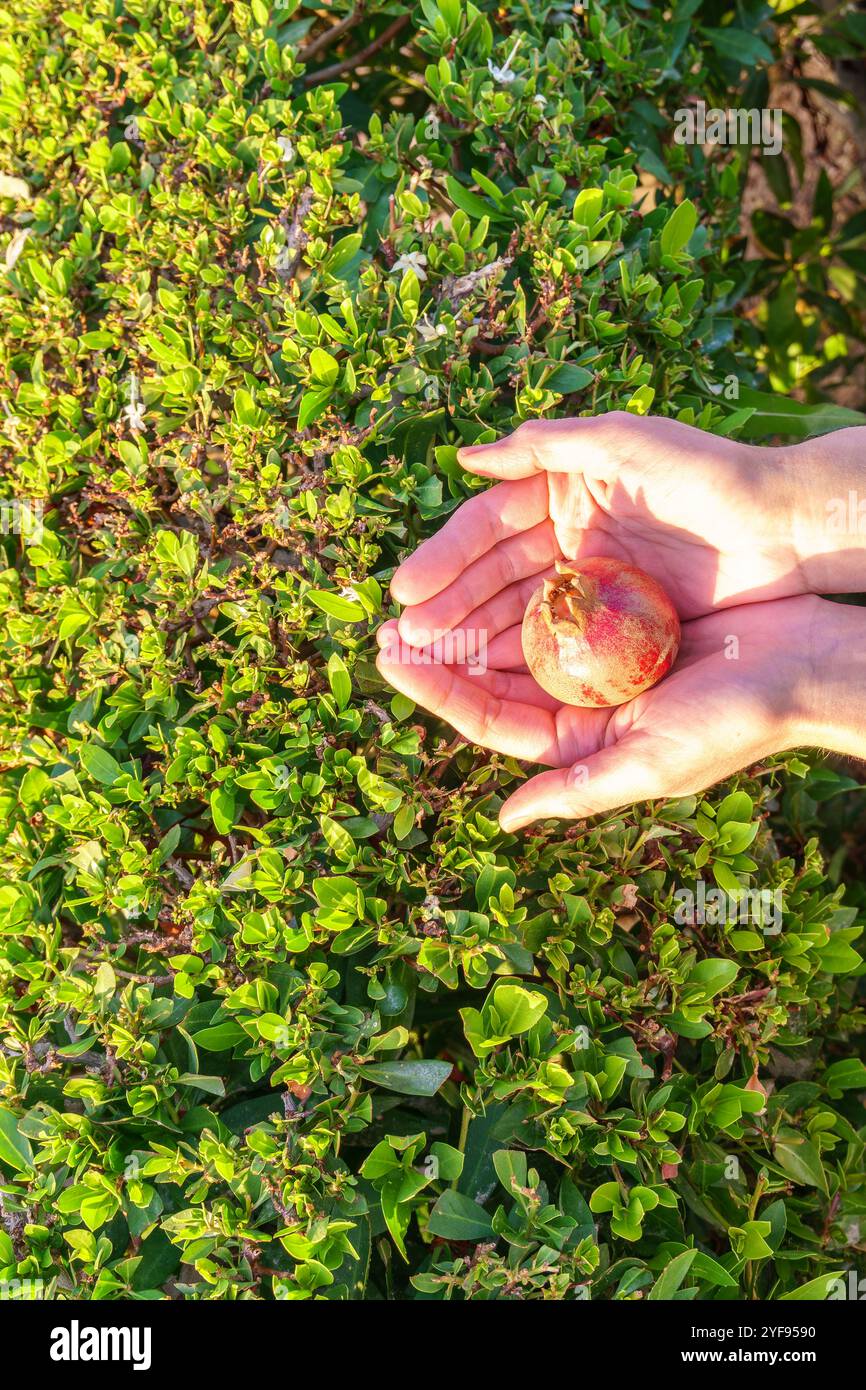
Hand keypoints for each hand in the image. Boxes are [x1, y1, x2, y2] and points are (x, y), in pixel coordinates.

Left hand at [377, 596, 821, 830]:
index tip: (391, 658)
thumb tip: (505, 819)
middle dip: (439, 649)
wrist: (804, 663)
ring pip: (513, 633)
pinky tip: (484, 560)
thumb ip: (578, 789)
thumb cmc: (735, 721)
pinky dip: (519, 582)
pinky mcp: (618, 613)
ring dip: (468, 612)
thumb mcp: (652, 764)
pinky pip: (555, 596)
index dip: (437, 690)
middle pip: (492, 673)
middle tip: (387, 621)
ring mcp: (596, 655)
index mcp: (578, 740)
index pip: (489, 716)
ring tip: (418, 590)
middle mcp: (579, 700)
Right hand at [390, 414, 808, 652]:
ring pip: (517, 612)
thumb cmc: (706, 474)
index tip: (406, 590)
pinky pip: (556, 640)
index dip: (444, 558)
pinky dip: (519, 656)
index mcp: (564, 492)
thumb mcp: (623, 443)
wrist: (783, 526)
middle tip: (406, 639)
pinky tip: (483, 676)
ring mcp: (592, 582)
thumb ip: (546, 446)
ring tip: (428, 662)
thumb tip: (468, 458)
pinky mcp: (618, 619)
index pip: (487, 527)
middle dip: (448, 607)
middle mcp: (569, 538)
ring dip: (471, 637)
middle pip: (492, 577)